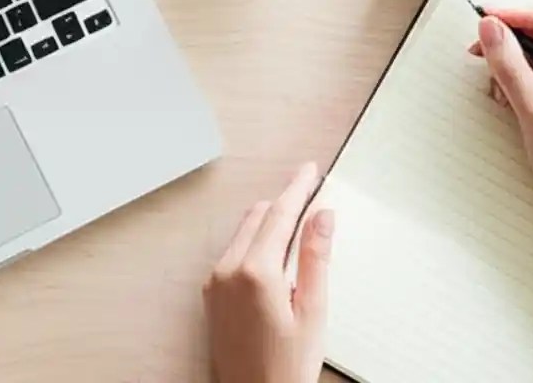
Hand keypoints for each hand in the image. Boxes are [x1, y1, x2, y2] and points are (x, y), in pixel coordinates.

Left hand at [203, 163, 334, 382]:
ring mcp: (215, 283)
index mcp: (255, 272)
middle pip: (258, 217)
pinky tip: (275, 255)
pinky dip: (255, 243)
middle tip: (312, 195)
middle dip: (285, 203)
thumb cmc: (286, 367)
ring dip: (269, 223)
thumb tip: (322, 216)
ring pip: (243, 233)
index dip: (298, 188)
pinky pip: (233, 254)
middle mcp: (228, 271)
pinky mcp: (211, 295)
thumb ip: (315, 257)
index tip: (310, 169)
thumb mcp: (313, 311)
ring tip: (299, 225)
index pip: (280, 214)